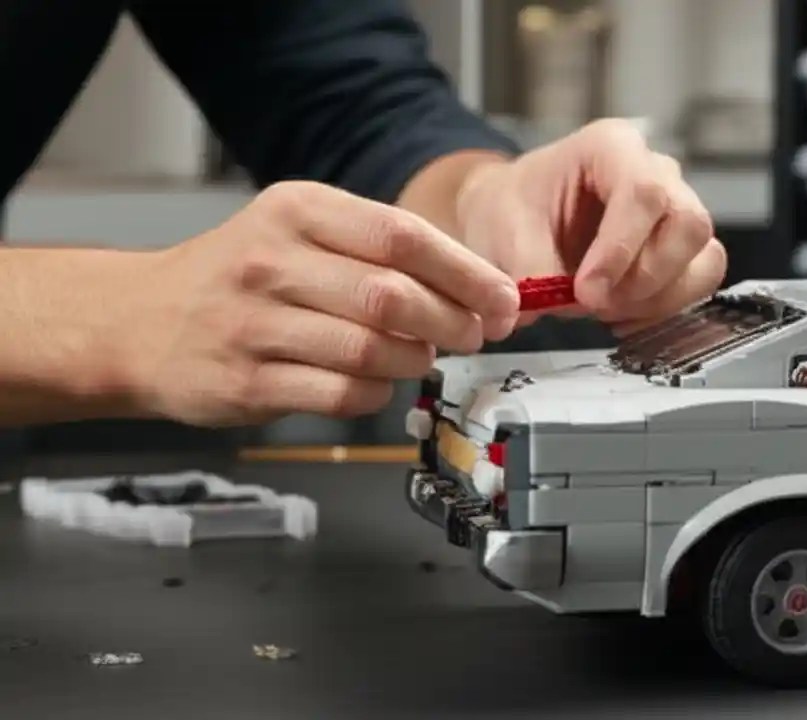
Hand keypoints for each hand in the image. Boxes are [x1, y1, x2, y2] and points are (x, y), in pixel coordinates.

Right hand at [116, 182, 518, 425]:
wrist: (139, 320)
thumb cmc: (240, 275)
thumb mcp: (300, 229)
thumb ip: (378, 248)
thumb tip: (475, 284)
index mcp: (297, 210)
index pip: (402, 236)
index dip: (466, 272)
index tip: (503, 298)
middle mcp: (271, 262)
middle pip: (393, 296)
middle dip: (452, 321)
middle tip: (474, 333)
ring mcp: (254, 324)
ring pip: (372, 349)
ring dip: (417, 359)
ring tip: (423, 355)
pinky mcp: (247, 381)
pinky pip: (342, 393)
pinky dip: (378, 391)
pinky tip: (378, 379)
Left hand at [453, 119, 725, 333]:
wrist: (516, 221)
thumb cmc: (514, 211)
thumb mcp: (504, 234)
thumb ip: (530, 271)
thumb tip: (552, 306)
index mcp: (611, 147)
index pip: (644, 192)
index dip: (621, 249)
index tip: (586, 291)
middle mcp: (656, 172)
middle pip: (688, 224)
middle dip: (645, 278)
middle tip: (596, 303)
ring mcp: (677, 210)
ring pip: (704, 259)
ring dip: (658, 299)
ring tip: (606, 310)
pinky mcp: (683, 250)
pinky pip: (699, 284)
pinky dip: (664, 310)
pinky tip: (623, 315)